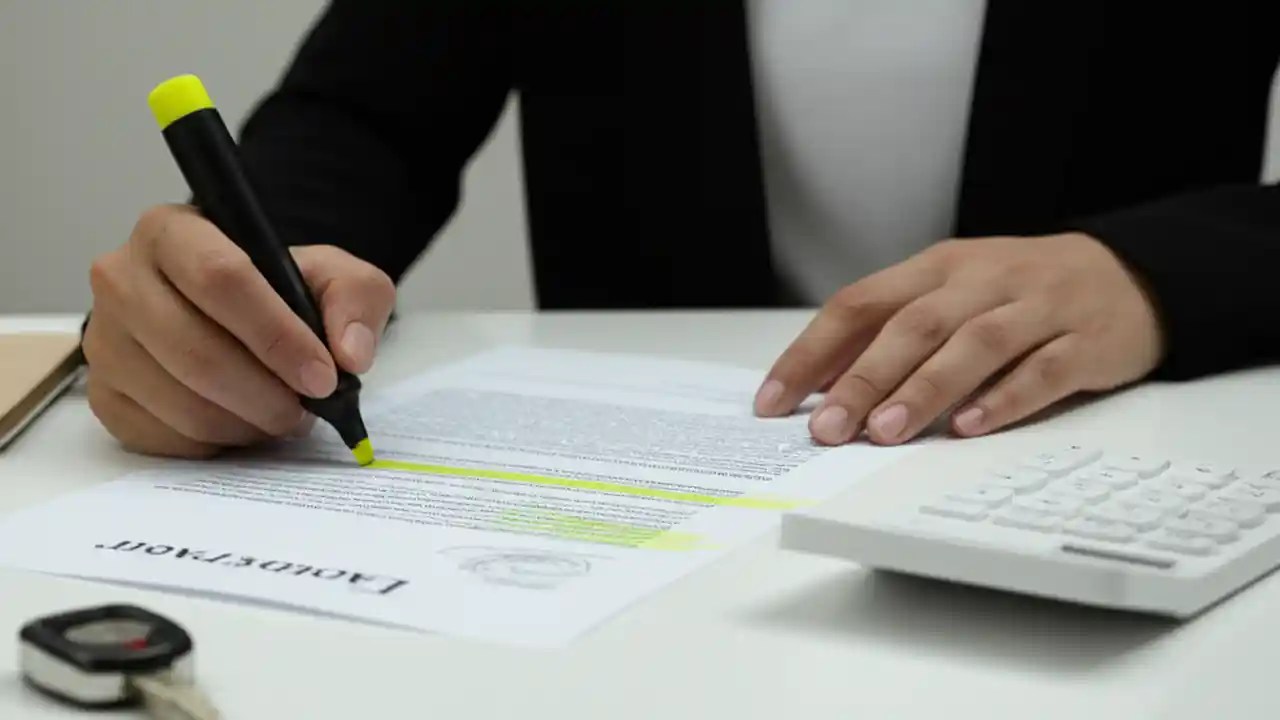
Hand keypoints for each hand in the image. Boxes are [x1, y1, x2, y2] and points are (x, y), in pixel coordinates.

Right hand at [84, 204, 394, 457]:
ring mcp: (105, 342)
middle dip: (266, 393)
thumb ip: (355, 299)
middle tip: (307, 407)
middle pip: (196, 351)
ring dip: (248, 422)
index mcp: (171, 231)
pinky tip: (244, 422)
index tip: (322, 375)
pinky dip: (219, 441)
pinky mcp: (105, 396)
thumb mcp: (333, 275)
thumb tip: (349, 352)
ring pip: (182, 403)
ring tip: (281, 414)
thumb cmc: (277, 289)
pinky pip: (167, 437)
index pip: (219, 277)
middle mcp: (121, 280)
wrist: (231, 314)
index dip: (277, 335)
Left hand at [755, 233, 1163, 444]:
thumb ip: (891, 333)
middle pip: (914, 326)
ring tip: (887, 432)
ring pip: (975, 344)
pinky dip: (1005, 399)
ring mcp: (1036, 307)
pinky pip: (1042, 370)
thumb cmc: (1018, 293)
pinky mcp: (1084, 341)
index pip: (859, 304)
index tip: (775, 401)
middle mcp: (982, 281)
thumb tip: (824, 386)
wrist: (1128, 274)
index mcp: (937, 269)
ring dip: (926, 389)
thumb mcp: (951, 295)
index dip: (812, 353)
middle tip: (830, 427)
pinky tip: (971, 427)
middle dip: (865, 378)